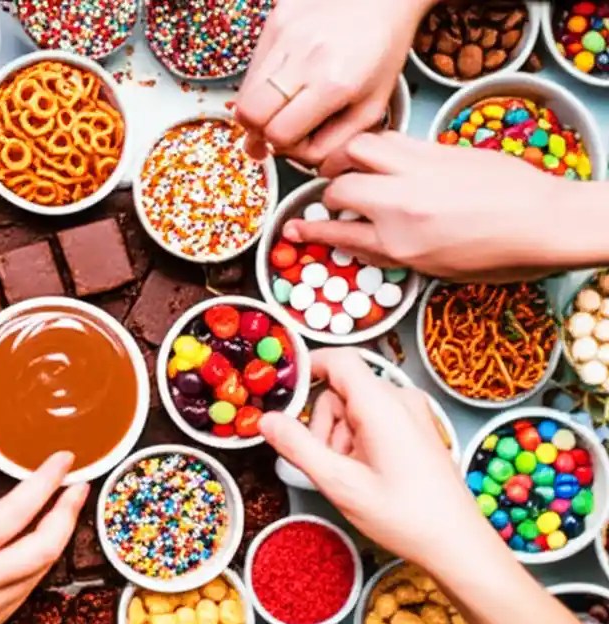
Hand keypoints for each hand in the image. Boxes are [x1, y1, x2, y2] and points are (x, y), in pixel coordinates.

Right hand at [0, 453, 86, 623]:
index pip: (19, 509)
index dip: (46, 480)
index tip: (62, 459)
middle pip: (47, 544)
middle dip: (70, 511)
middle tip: (79, 484)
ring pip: (44, 567)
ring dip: (60, 535)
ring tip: (64, 508)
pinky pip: (29, 586)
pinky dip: (41, 560)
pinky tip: (38, 544)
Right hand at [236, 0, 427, 166]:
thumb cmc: (383, 47)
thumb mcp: (375, 104)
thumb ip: (340, 141)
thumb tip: (314, 168)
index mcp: (334, 84)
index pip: (280, 135)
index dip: (285, 148)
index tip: (299, 143)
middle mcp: (304, 59)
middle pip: (248, 115)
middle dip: (258, 132)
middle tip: (275, 133)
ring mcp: (284, 37)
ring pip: (243, 92)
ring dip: (257, 109)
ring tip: (278, 108)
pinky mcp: (274, 22)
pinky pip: (252, 67)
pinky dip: (261, 83)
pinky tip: (283, 80)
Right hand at [259, 349, 481, 566]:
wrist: (456, 542)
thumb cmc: (404, 516)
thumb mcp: (340, 483)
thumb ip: (298, 447)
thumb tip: (266, 420)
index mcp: (382, 405)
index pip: (338, 359)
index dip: (306, 369)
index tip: (284, 395)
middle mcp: (400, 400)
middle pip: (340, 390)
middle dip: (323, 424)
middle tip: (327, 464)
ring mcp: (412, 414)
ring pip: (353, 408)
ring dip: (340, 437)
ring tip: (351, 475)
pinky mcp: (416, 429)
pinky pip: (373, 420)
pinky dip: (359, 442)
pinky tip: (366, 474)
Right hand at [287, 133, 568, 281]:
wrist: (547, 220)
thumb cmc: (503, 255)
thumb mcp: (436, 270)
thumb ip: (394, 253)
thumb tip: (368, 241)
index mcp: (399, 244)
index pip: (338, 235)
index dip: (308, 233)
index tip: (291, 230)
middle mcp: (401, 204)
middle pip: (340, 189)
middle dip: (327, 193)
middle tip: (329, 196)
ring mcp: (418, 171)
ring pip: (360, 148)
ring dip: (345, 155)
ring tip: (345, 162)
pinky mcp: (437, 149)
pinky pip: (393, 138)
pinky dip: (378, 145)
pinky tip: (381, 153)